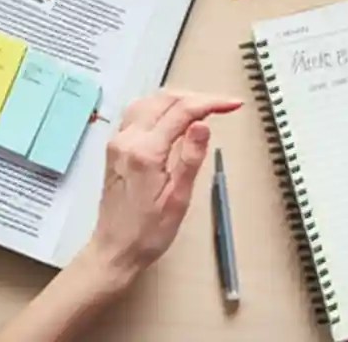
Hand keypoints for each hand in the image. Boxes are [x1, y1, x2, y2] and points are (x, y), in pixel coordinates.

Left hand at [86, 89, 241, 284]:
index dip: (211, 103)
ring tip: (202, 108)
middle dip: (196, 97)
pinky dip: (160, 107)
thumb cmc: (147, 232)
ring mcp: (118, 142)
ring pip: (149, 101)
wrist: (115, 250)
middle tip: (221, 106)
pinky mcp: (116, 148)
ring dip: (177, 99)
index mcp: (145, 152)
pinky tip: (173, 117)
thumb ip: (191, 157)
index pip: (182, 111)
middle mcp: (127, 140)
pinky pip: (137, 113)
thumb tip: (203, 124)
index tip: (232, 104)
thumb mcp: (178, 199)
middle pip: (164, 99)